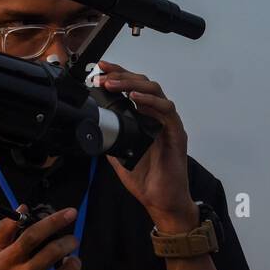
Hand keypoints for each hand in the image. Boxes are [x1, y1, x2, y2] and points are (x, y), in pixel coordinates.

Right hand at [0, 205, 90, 269]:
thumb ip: (5, 230)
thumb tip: (22, 209)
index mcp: (11, 261)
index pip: (34, 235)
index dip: (54, 221)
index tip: (69, 213)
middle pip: (56, 250)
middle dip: (69, 241)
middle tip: (70, 241)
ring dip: (74, 261)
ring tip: (70, 262)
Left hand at [95, 60, 197, 230]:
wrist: (160, 200)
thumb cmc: (146, 179)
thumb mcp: (118, 155)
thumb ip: (110, 139)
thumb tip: (93, 129)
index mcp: (144, 119)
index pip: (132, 89)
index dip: (118, 75)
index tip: (101, 69)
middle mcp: (157, 117)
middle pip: (143, 84)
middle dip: (122, 75)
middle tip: (104, 76)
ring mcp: (167, 124)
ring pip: (156, 91)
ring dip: (133, 84)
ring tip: (114, 84)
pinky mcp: (176, 133)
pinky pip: (167, 111)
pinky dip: (152, 102)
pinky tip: (137, 99)